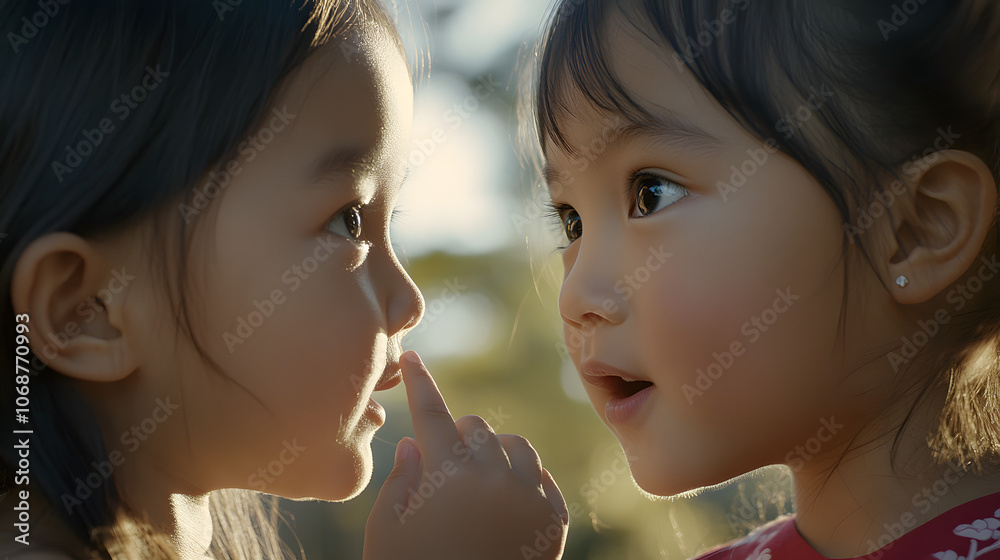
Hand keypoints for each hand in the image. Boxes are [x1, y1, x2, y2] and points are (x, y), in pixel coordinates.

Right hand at [365, 351, 567, 559]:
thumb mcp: (388, 533)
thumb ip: (400, 481)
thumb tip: (415, 443)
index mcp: (446, 474)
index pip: (430, 413)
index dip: (419, 383)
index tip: (412, 358)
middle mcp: (493, 477)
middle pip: (476, 428)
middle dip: (456, 435)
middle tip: (442, 462)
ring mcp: (529, 499)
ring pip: (515, 447)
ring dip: (493, 453)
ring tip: (475, 481)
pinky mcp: (554, 523)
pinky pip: (542, 479)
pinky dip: (523, 480)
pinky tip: (505, 500)